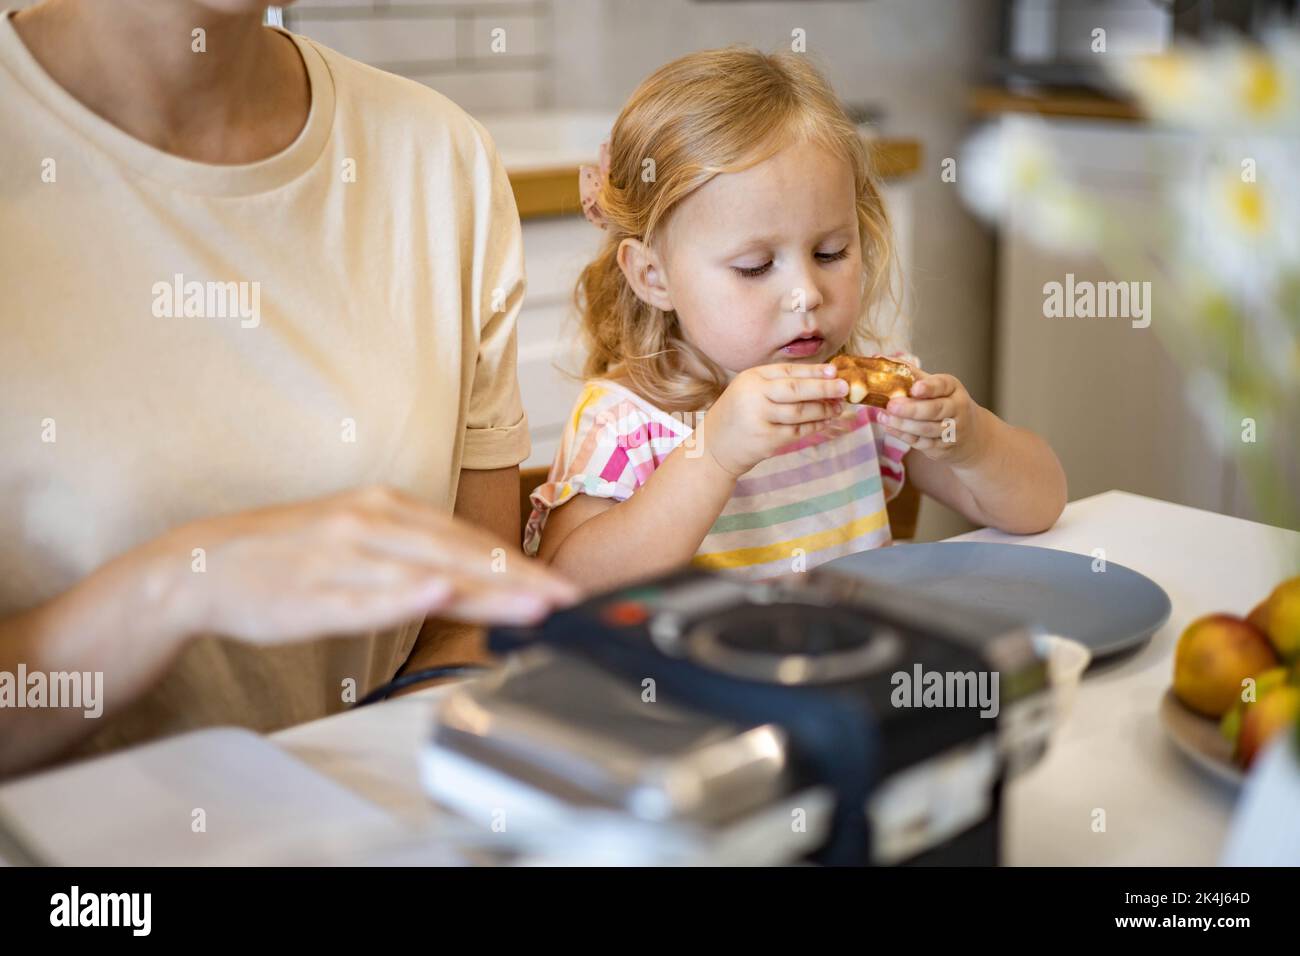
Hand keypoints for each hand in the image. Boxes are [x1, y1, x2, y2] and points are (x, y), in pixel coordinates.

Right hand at [151, 485, 580, 643]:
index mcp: (385, 508)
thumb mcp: (359, 538)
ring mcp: (342, 556)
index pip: (467, 539)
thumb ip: (414, 552)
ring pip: (425, 572)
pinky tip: (438, 594)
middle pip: (459, 553)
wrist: (204, 564)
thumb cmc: (290, 556)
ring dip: (483, 589)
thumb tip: (472, 575)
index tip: (560, 587)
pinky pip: (366, 597)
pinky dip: (404, 596)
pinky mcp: (313, 592)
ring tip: (531, 605)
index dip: (518, 566)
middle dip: (519, 580)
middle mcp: (370, 522)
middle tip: (565, 600)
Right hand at [700, 363, 847, 476]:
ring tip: (838, 407)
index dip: (814, 371)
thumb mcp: (749, 391)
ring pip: (801, 412)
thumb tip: (819, 380)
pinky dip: (815, 426)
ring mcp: (759, 418)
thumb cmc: (737, 417)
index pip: (788, 371)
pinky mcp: (766, 440)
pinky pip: (798, 431)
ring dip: (823, 410)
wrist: (713, 448)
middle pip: (797, 389)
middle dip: (824, 389)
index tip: (835, 372)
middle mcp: (754, 395)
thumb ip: (776, 384)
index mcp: (751, 378)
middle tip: (845, 388)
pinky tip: (825, 421)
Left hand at [877, 363, 986, 464]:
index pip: (943, 385)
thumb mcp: (936, 386)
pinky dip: (903, 435)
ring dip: (902, 424)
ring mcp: (951, 430)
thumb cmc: (945, 403)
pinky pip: (921, 442)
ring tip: (883, 416)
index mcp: (953, 388)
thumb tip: (879, 359)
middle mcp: (956, 409)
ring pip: (926, 428)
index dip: (929, 387)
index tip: (915, 388)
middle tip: (891, 405)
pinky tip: (889, 427)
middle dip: (911, 409)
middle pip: (935, 410)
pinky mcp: (942, 447)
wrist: (971, 434)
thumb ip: (911, 374)